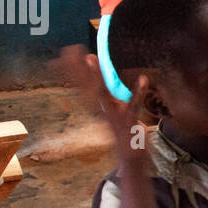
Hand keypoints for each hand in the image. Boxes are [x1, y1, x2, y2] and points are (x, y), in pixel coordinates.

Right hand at [58, 45, 149, 160]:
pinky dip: (138, 92)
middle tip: (69, 49)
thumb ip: (108, 92)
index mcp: (98, 106)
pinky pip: (134, 105)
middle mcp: (102, 110)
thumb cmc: (123, 129)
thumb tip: (103, 77)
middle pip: (87, 86)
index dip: (73, 68)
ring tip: (90, 58)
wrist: (131, 157)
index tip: (65, 52)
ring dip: (96, 76)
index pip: (82, 84)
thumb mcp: (113, 108)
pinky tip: (143, 78)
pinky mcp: (130, 122)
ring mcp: (114, 116)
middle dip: (77, 68)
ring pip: (103, 94)